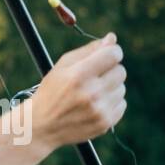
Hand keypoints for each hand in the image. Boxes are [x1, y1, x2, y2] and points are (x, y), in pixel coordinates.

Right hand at [27, 32, 125, 149]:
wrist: (42, 126)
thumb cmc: (52, 91)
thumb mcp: (63, 66)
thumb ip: (89, 50)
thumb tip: (112, 38)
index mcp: (79, 75)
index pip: (113, 54)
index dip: (112, 51)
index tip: (106, 55)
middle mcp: (91, 93)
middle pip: (121, 71)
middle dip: (110, 70)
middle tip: (94, 77)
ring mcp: (99, 110)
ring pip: (122, 88)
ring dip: (110, 87)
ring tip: (91, 93)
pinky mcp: (105, 123)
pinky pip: (122, 104)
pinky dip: (112, 102)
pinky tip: (95, 104)